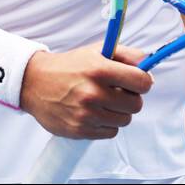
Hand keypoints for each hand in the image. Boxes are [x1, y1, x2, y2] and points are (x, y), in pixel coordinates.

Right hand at [20, 43, 153, 139]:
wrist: (34, 83)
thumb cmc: (70, 66)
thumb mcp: (97, 51)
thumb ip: (127, 55)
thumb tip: (149, 68)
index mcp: (99, 69)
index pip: (141, 82)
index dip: (143, 82)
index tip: (137, 81)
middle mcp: (93, 93)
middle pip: (136, 104)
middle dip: (131, 97)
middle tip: (118, 91)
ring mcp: (86, 114)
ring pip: (124, 120)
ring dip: (118, 112)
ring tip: (103, 102)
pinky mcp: (79, 130)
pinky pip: (110, 132)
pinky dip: (107, 124)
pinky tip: (94, 113)